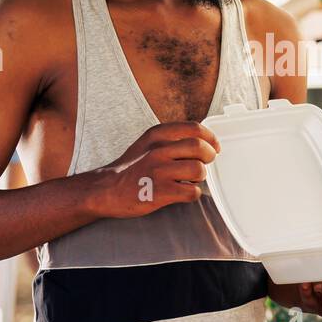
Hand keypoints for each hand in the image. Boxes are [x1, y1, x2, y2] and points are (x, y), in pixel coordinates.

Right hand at [93, 122, 221, 218]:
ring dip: (200, 176)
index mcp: (157, 135)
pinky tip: (183, 192)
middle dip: (209, 156)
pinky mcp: (160, 192)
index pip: (194, 128)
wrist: (107, 189)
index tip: (214, 146)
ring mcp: (159, 171)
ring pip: (198, 170)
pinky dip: (192, 193)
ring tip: (190, 179)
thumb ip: (171, 138)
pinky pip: (191, 191)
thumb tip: (202, 140)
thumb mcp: (148, 143)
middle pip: (200, 148)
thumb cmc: (131, 167)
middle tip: (205, 163)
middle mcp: (158, 150)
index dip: (210, 137)